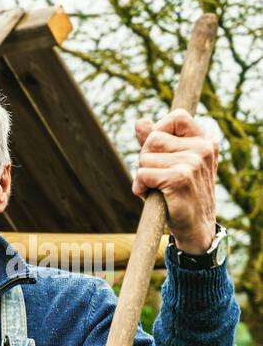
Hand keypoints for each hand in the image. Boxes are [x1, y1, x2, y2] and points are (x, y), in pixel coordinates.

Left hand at [133, 108, 218, 252]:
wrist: (196, 228)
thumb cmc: (182, 194)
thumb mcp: (174, 164)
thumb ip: (158, 141)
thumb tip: (139, 121)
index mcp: (206, 141)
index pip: (177, 117)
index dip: (158, 131)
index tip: (158, 152)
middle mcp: (203, 148)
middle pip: (153, 139)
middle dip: (145, 158)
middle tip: (156, 177)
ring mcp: (193, 162)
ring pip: (144, 158)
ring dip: (142, 176)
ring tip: (157, 188)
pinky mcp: (180, 178)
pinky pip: (142, 174)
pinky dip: (140, 187)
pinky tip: (154, 197)